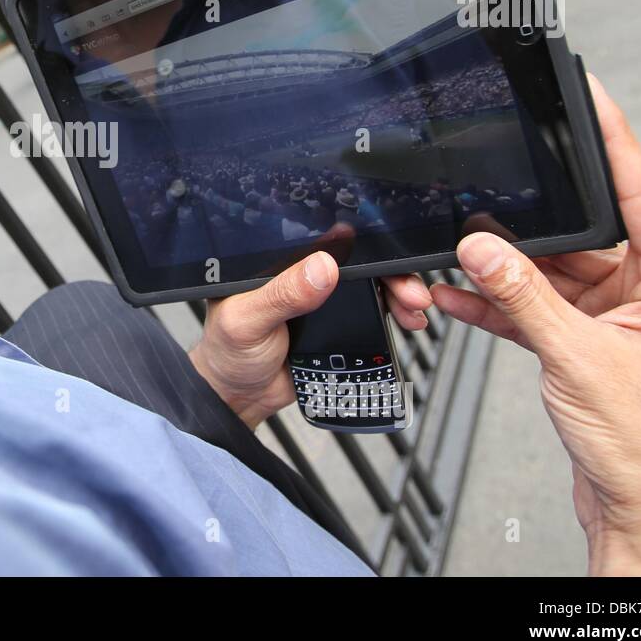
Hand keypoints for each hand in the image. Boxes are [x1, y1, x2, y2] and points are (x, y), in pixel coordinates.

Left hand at [188, 251, 429, 429]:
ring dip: (397, 293)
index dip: (357, 246)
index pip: (321, 242)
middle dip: (390, 272)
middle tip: (410, 291)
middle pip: (355, 262)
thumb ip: (281, 296)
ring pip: (369, 287)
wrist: (239, 398)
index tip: (386, 255)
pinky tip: (405, 320)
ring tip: (413, 307)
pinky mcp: (336, 326)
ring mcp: (322, 301)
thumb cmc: (227, 352)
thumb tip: (321, 266)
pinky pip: (370, 315)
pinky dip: (392, 315)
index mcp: (276, 263)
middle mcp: (301, 275)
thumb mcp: (249, 320)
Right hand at [430, 75, 640, 575]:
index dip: (614, 141)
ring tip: (460, 255)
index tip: (590, 96)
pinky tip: (460, 298)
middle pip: (586, 234)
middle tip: (492, 195)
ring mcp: (618, 323)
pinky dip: (499, 306)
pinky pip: (537, 311)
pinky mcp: (587, 349)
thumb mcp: (582, 362)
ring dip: (506, 270)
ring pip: (553, 273)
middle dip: (533, 222)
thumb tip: (483, 249)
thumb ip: (525, 298)